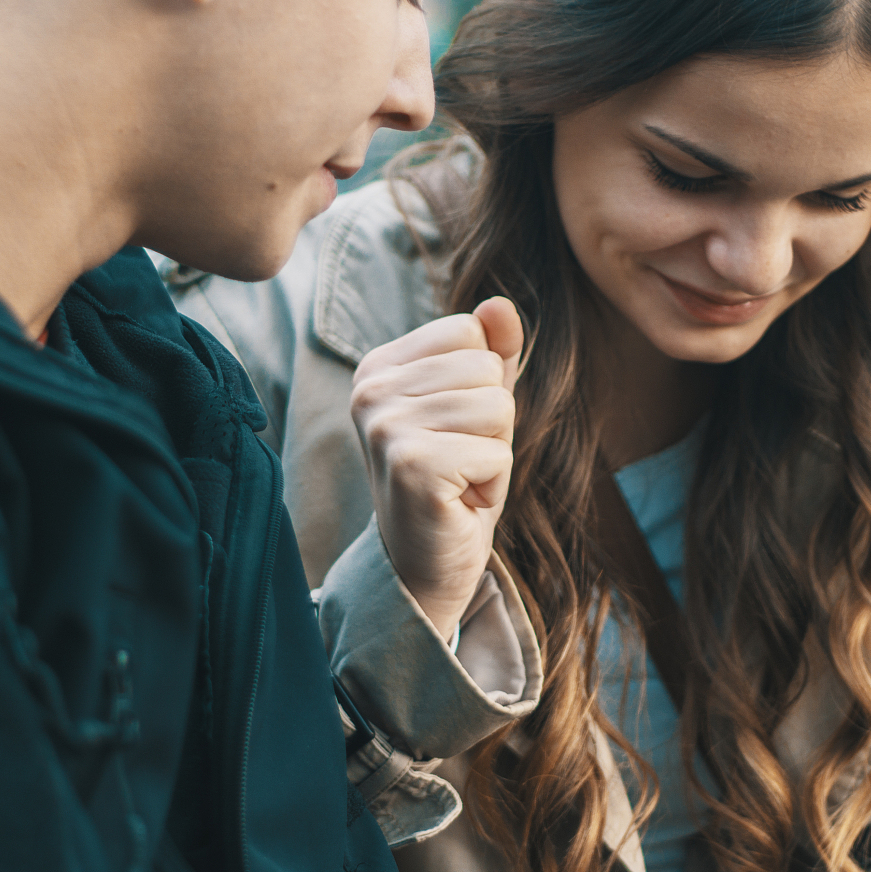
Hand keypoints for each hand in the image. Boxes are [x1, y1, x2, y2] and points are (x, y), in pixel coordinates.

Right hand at [350, 297, 523, 638]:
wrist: (426, 567)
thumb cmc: (455, 483)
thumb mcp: (478, 408)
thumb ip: (491, 352)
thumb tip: (500, 304)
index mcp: (378, 366)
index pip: (470, 332)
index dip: (482, 385)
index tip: (454, 430)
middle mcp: (370, 390)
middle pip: (487, 368)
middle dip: (493, 422)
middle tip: (459, 462)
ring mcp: (385, 427)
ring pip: (498, 407)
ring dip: (494, 453)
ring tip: (460, 481)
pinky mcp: (412, 466)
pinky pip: (498, 451)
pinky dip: (493, 484)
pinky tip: (460, 502)